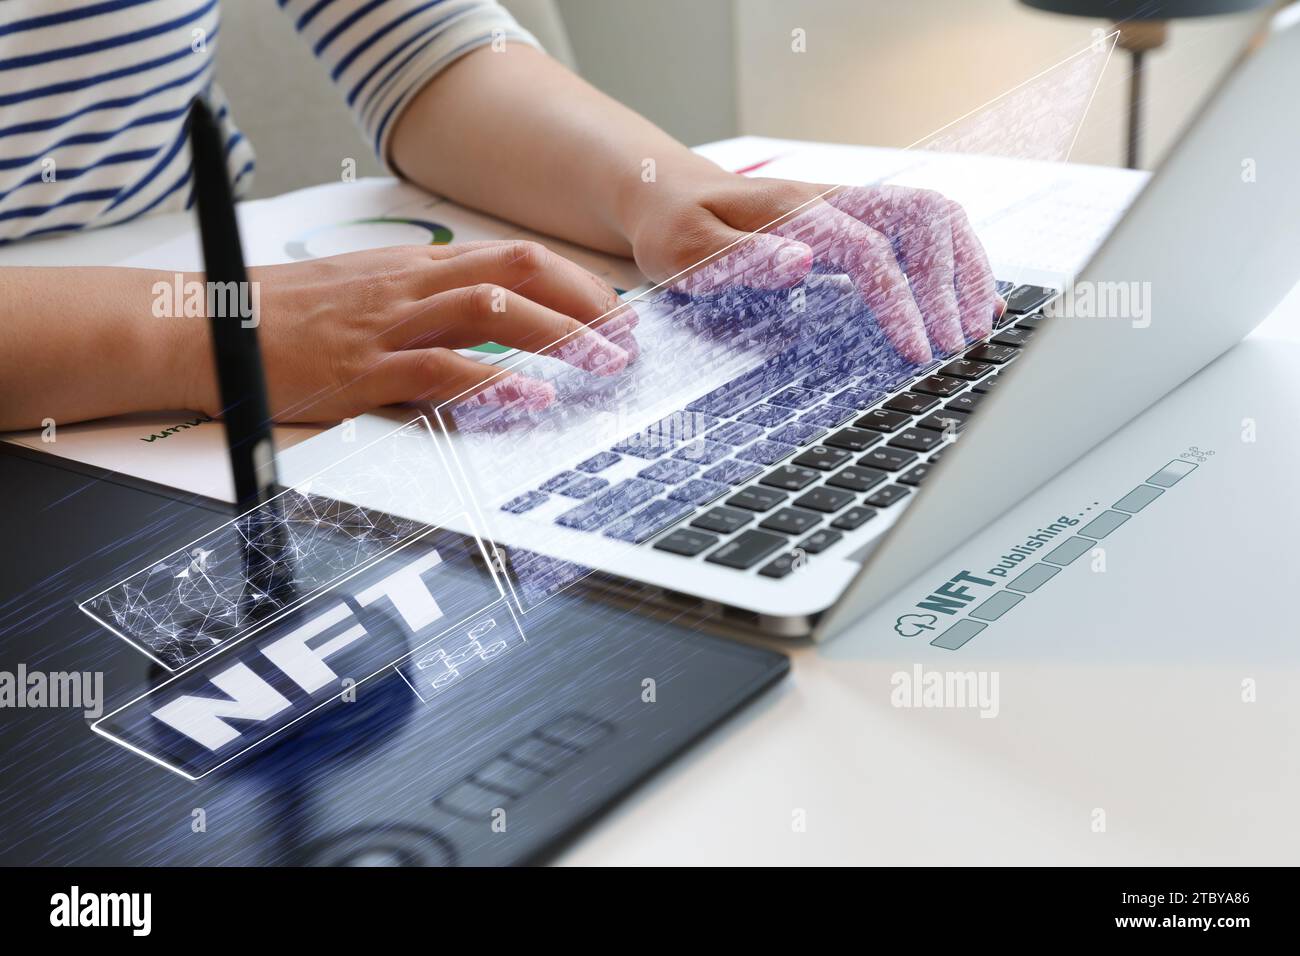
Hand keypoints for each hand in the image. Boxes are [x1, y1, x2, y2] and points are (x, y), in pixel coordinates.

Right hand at [182, 241, 637, 421]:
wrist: (209, 325)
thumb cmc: (288, 314)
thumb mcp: (368, 294)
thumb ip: (428, 303)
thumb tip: (493, 321)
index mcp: (416, 268)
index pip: (513, 258)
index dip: (574, 281)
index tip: (615, 310)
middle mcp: (411, 286)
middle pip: (517, 271)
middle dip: (584, 302)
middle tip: (626, 339)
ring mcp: (387, 325)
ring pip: (490, 311)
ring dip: (557, 335)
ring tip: (601, 364)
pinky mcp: (362, 369)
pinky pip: (438, 370)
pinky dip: (492, 382)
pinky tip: (531, 397)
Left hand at [623, 172, 1002, 363]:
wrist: (669, 195)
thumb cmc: (675, 229)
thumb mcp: (686, 251)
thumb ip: (740, 260)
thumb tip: (805, 264)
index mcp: (795, 210)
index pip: (870, 250)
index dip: (900, 301)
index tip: (916, 352)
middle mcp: (834, 198)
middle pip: (924, 219)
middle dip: (950, 282)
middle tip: (956, 346)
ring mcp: (851, 206)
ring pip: (935, 219)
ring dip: (964, 269)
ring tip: (976, 327)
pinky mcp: (858, 221)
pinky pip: (924, 231)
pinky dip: (954, 262)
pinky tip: (969, 300)